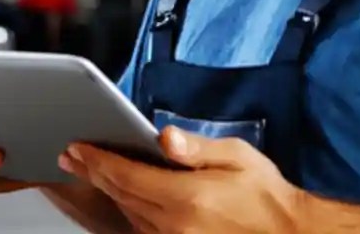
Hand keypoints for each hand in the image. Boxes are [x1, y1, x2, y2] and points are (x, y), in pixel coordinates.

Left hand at [58, 126, 304, 233]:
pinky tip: (120, 196)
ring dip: (106, 191)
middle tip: (70, 155)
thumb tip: (164, 136)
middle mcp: (176, 226)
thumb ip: (196, 148)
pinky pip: (143, 230)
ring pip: (128, 214)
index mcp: (188, 198)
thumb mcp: (237, 157)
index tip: (78, 147)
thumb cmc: (265, 195)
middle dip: (93, 172)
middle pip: (121, 195)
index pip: (128, 176)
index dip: (98, 160)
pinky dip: (128, 210)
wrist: (289, 233)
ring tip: (87, 170)